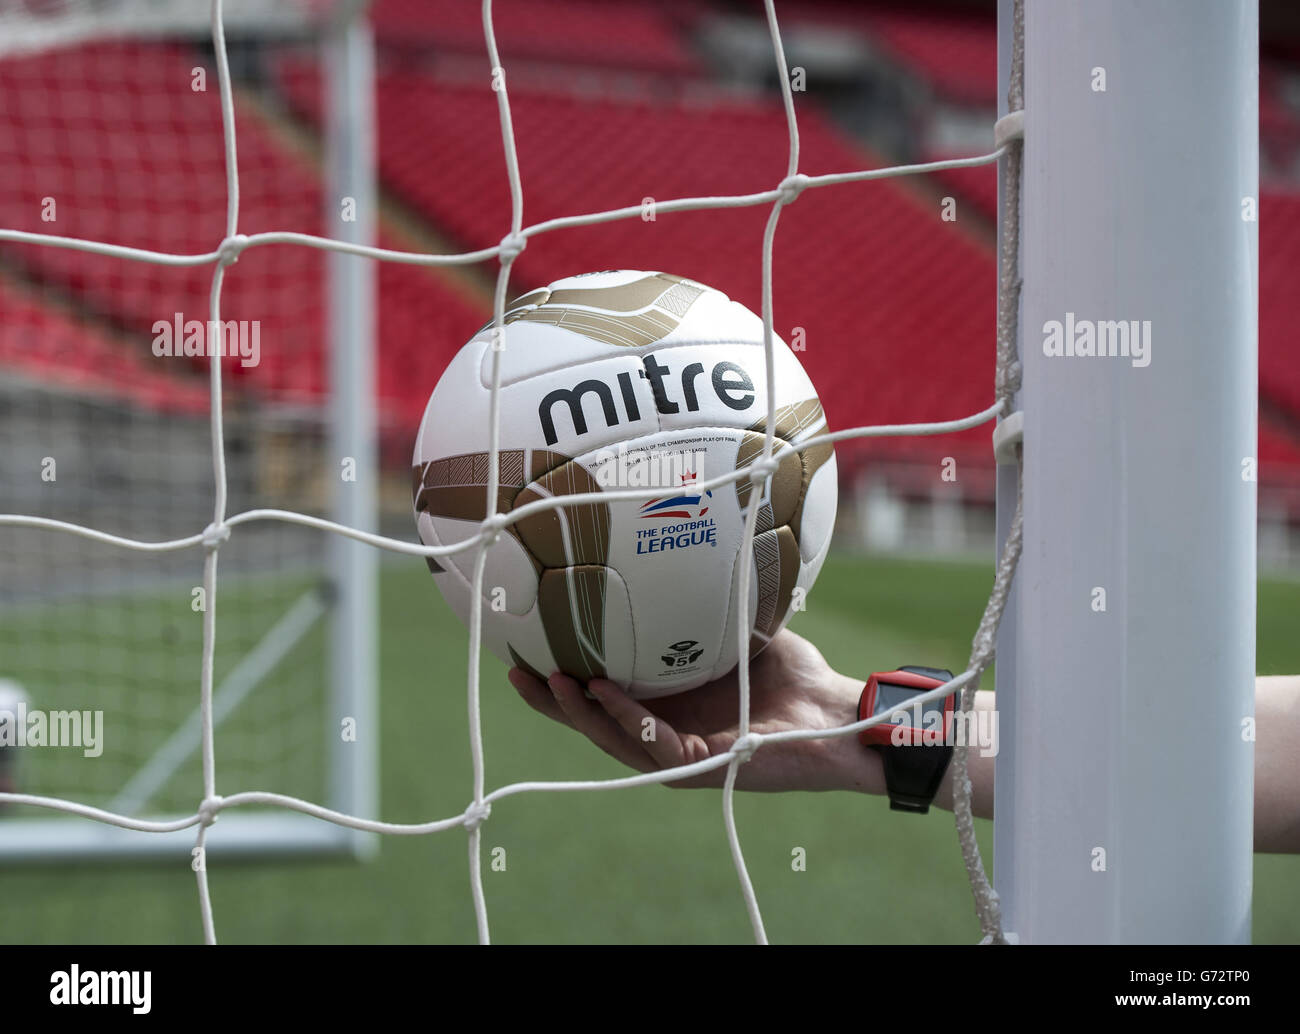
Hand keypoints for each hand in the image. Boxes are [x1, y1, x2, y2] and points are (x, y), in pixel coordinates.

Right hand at [507, 629, 879, 791]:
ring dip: (577, 711)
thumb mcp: (740, 630)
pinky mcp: (701, 767)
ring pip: (611, 738)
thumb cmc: (795, 675)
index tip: (529, 651)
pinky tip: (601, 691)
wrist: (836, 713)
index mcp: (669, 707)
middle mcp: (667, 733)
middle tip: (516, 672)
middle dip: (552, 702)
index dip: (565, 681)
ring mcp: (680, 755)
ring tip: (548, 681)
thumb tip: (685, 551)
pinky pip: (653, 743)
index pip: (604, 698)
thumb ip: (707, 605)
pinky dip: (624, 717)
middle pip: (593, 722)